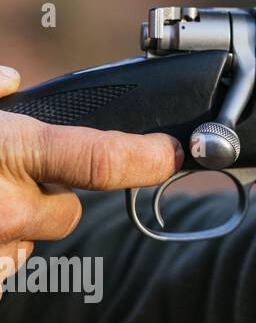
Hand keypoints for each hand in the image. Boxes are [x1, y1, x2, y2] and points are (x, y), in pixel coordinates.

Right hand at [0, 66, 182, 278]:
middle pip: (67, 214)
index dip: (147, 158)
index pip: (104, 161)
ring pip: (28, 242)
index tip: (171, 154)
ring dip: (11, 226)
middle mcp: (6, 210)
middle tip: (4, 176)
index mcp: (11, 152)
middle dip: (46, 197)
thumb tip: (11, 80)